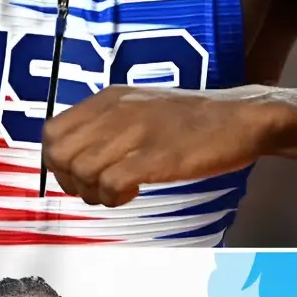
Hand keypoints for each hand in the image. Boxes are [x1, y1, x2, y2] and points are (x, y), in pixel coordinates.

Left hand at [41, 87, 270, 206]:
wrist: (244, 119)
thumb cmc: (192, 121)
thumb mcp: (139, 108)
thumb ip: (105, 125)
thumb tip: (73, 155)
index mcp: (108, 99)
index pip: (52, 132)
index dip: (57, 161)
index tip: (77, 174)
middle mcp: (116, 112)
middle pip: (60, 155)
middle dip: (70, 181)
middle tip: (96, 189)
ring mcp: (136, 133)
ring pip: (81, 171)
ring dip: (93, 193)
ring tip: (118, 193)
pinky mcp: (156, 156)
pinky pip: (110, 183)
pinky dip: (113, 196)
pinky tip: (132, 193)